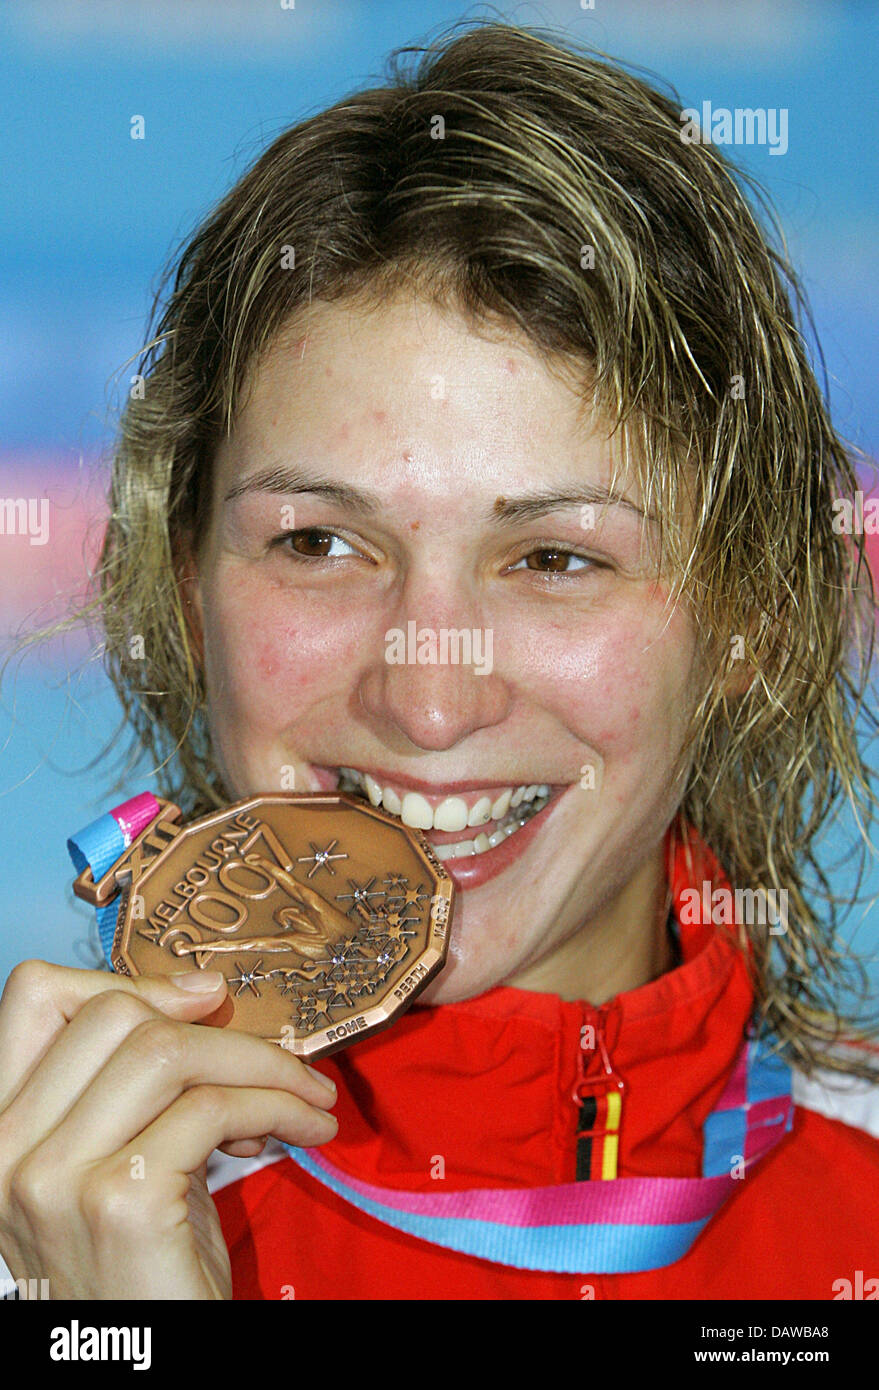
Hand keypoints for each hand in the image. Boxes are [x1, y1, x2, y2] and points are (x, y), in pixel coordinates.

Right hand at [0, 960, 337, 1298]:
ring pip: (167, 1051)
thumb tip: (203, 993)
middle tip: (275, 1060)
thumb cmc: (145, 1265)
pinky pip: (212, 1108)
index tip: (203, 1003)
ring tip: (306, 1095)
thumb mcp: (118, 1156)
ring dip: (262, 1063)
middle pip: (113, 1013)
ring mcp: (53, 1177)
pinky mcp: (119, 1203)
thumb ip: (137, 1082)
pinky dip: (278, 1104)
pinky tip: (307, 1128)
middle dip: (218, 1026)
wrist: (150, 1364)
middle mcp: (5, 1149)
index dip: (129, 981)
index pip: (35, 995)